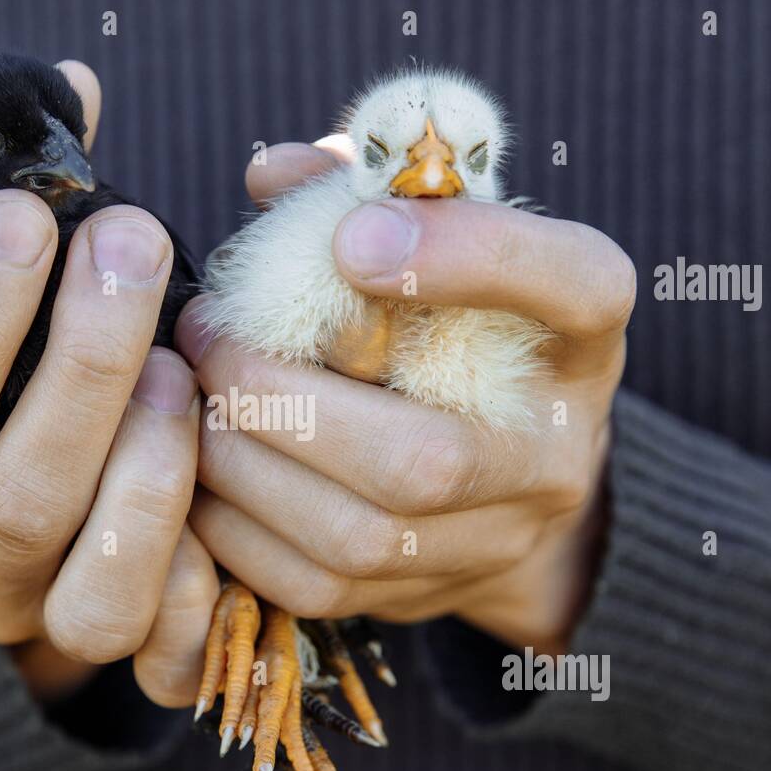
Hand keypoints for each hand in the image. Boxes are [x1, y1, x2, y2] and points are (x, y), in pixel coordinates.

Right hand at [0, 61, 216, 701]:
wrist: (59, 522)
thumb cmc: (38, 387)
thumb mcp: (19, 307)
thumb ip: (35, 212)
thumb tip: (78, 85)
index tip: (27, 215)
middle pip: (18, 497)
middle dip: (80, 365)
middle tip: (134, 249)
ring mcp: (51, 623)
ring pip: (90, 595)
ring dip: (144, 478)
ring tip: (182, 373)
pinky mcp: (132, 660)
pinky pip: (163, 658)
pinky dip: (196, 586)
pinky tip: (226, 499)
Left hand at [177, 142, 634, 653]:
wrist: (504, 469)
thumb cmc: (453, 321)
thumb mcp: (439, 239)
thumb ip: (366, 190)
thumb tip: (270, 172)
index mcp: (583, 333)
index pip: (574, 286)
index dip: (469, 257)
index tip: (349, 237)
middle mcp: (554, 451)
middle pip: (426, 458)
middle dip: (282, 397)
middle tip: (206, 340)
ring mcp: (497, 542)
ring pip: (358, 535)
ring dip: (240, 463)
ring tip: (187, 400)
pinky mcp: (425, 597)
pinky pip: (314, 585)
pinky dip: (233, 528)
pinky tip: (196, 471)